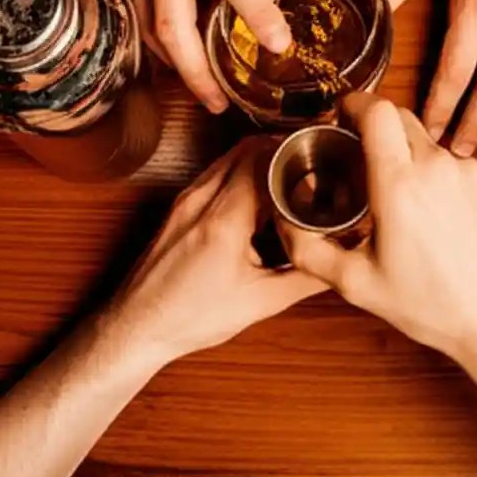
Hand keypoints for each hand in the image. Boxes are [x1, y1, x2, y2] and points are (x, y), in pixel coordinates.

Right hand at [95, 0, 352, 111]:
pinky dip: (158, 44)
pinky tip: (179, 60)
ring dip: (176, 66)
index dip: (255, 11)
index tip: (278, 42)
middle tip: (221, 103)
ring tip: (204, 92)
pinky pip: (139, 14)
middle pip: (172, 21)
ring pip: (150, 27)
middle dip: (195, 71)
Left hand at [106, 138, 326, 363]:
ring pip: (228, 158)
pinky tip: (258, 196)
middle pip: (246, 150)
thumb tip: (338, 263)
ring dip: (260, 159)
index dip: (296, 156)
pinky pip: (214, 174)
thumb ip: (305, 279)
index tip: (321, 160)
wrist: (137, 326)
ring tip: (290, 177)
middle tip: (312, 164)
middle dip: (281, 151)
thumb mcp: (259, 303)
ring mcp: (186, 201)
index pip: (264, 161)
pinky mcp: (179, 208)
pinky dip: (240, 173)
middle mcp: (200, 200)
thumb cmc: (190, 317)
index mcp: (223, 219)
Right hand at [278, 93, 476, 368]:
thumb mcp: (358, 285)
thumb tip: (284, 226)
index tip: (340, 114)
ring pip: (426, 143)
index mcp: (400, 185)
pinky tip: (429, 215)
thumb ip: (310, 251)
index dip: (354, 103)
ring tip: (392, 195)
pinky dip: (432, 176)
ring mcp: (469, 174)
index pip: (376, 111)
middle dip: (374, 126)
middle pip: (400, 118)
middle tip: (356, 153)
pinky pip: (452, 165)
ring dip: (405, 155)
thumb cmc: (435, 307)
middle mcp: (437, 168)